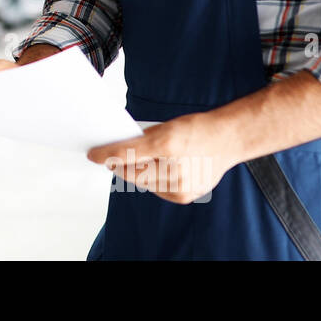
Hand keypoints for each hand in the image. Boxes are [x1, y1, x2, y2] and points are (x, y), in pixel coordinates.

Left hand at [86, 113, 238, 203]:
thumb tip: (120, 148)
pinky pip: (157, 190)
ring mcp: (180, 185)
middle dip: (118, 166)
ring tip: (129, 164)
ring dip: (133, 174)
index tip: (93, 154)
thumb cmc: (198, 128)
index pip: (126, 153)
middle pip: (132, 172)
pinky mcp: (184, 195)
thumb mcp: (166, 125)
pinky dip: (151, 182)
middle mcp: (174, 168)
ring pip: (143, 183)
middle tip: (109, 160)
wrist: (227, 140)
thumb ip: (143, 138)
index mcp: (167, 144)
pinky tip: (152, 172)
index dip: (105, 155)